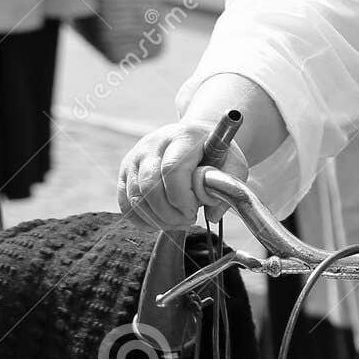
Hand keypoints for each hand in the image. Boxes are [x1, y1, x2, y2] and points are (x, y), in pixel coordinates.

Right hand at [118, 120, 250, 231]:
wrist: (194, 140)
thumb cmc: (215, 155)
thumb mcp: (233, 165)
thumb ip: (228, 188)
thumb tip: (212, 215)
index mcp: (182, 137)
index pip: (172, 170)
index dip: (182, 199)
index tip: (194, 211)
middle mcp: (153, 143)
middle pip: (149, 187)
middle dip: (169, 214)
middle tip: (187, 220)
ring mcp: (136, 157)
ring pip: (136, 198)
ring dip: (158, 220)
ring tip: (177, 221)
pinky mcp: (126, 172)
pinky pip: (125, 204)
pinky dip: (143, 220)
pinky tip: (161, 221)